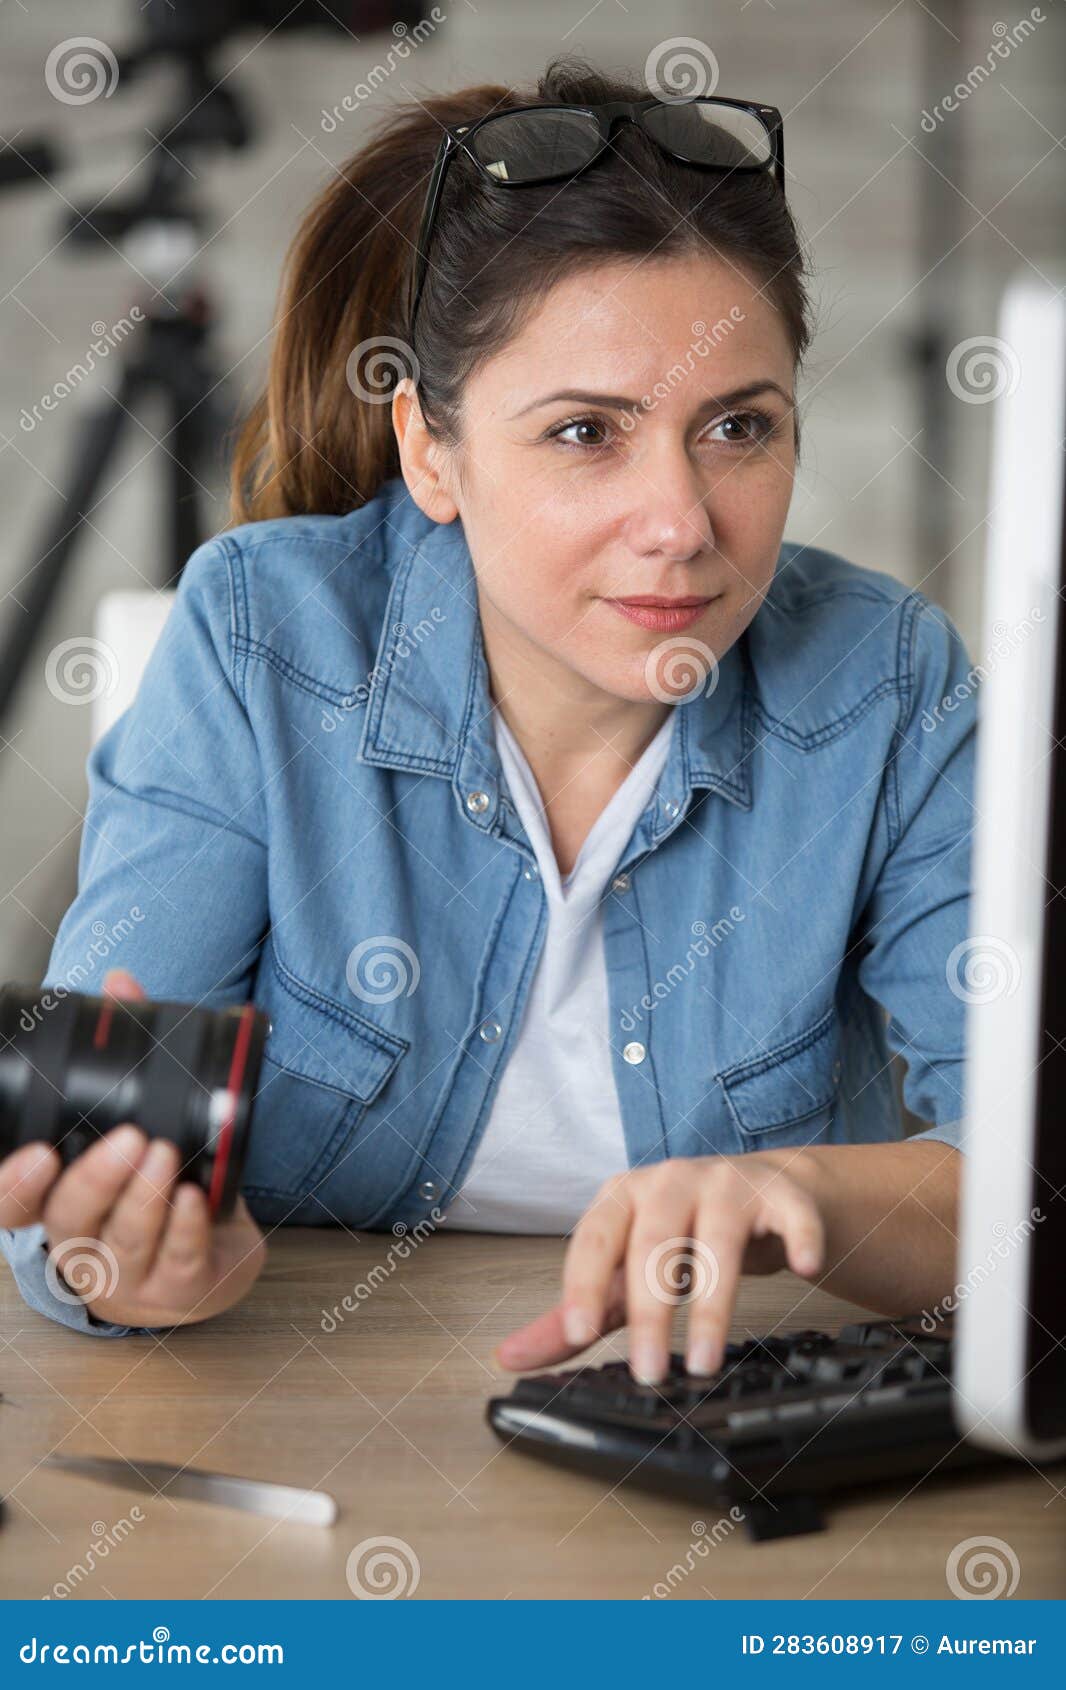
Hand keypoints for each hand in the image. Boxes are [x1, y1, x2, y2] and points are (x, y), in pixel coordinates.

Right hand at [0, 967, 265, 1327]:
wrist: (206, 1264)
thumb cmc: (156, 1189)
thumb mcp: (134, 1126)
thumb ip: (126, 1057)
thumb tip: (120, 982)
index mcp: (57, 1201)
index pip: (11, 1204)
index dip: (12, 1184)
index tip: (37, 1154)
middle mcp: (81, 1240)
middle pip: (67, 1216)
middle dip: (95, 1177)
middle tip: (130, 1140)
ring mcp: (126, 1270)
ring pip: (122, 1237)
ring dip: (143, 1196)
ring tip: (166, 1155)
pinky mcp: (176, 1285)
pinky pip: (175, 1258)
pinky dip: (185, 1226)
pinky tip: (195, 1199)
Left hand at [493, 1153, 826, 1383]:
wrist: (765, 1196)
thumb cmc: (685, 1237)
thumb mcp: (624, 1274)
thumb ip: (573, 1316)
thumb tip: (509, 1358)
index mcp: (624, 1197)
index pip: (595, 1239)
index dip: (585, 1285)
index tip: (580, 1333)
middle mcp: (672, 1182)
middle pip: (654, 1244)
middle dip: (651, 1313)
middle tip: (649, 1372)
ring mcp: (729, 1183)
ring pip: (717, 1241)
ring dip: (712, 1306)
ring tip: (704, 1362)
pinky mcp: (782, 1194)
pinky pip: (791, 1215)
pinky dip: (798, 1238)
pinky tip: (802, 1268)